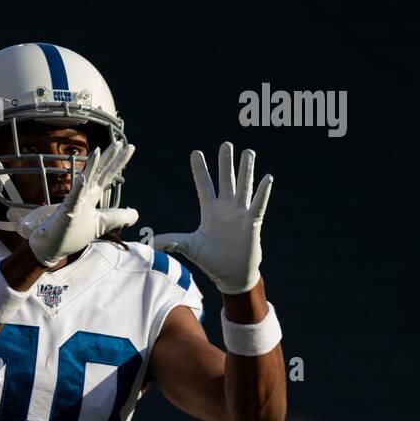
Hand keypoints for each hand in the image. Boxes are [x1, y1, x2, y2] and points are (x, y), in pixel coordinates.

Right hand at [16, 142, 137, 268]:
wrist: (51, 246)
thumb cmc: (73, 233)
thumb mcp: (101, 225)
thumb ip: (118, 218)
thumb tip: (136, 214)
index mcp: (92, 195)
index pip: (108, 175)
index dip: (119, 162)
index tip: (130, 147)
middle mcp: (84, 194)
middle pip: (99, 172)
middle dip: (110, 158)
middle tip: (120, 142)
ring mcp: (74, 201)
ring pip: (85, 180)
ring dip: (93, 166)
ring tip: (100, 150)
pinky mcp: (67, 213)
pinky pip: (73, 199)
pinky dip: (78, 189)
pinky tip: (83, 179)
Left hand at [153, 142, 272, 294]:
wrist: (231, 275)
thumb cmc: (211, 261)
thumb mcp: (190, 248)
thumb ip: (172, 241)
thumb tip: (151, 242)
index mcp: (210, 211)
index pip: (204, 186)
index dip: (200, 170)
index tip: (195, 152)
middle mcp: (226, 208)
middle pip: (226, 180)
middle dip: (225, 163)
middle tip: (226, 145)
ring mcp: (240, 213)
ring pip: (244, 187)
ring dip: (247, 170)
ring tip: (248, 152)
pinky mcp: (253, 222)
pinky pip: (259, 204)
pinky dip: (263, 192)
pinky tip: (267, 178)